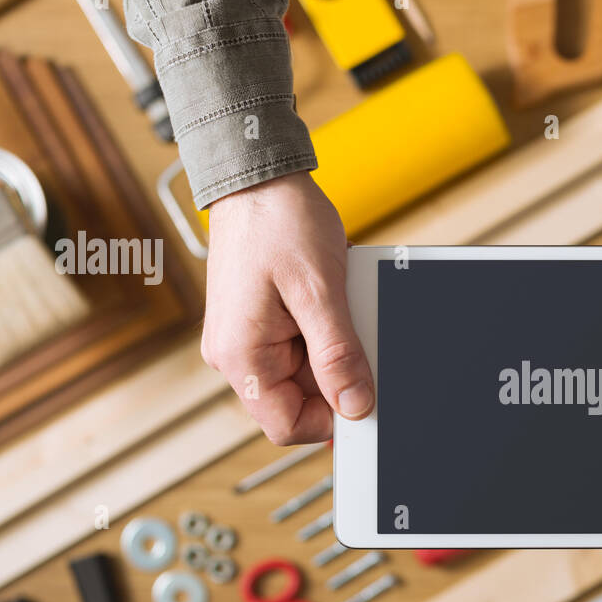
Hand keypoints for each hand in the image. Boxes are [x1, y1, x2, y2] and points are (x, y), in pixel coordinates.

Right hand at [201, 173, 373, 444]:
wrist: (258, 176)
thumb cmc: (279, 221)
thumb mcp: (320, 292)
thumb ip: (338, 355)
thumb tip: (356, 406)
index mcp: (241, 356)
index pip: (286, 425)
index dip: (330, 421)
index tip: (365, 400)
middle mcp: (236, 355)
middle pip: (298, 401)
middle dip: (336, 376)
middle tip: (357, 337)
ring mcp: (246, 339)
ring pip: (304, 375)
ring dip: (333, 350)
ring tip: (339, 306)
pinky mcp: (260, 323)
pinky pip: (301, 347)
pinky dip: (325, 331)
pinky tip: (330, 301)